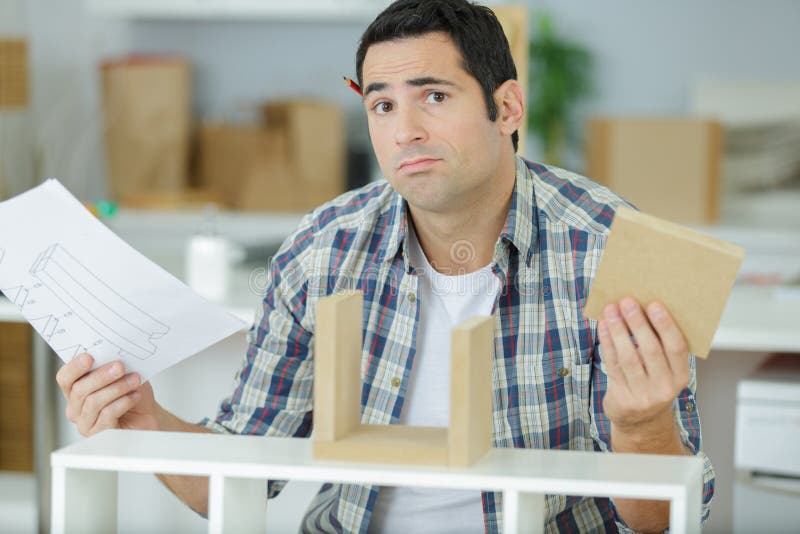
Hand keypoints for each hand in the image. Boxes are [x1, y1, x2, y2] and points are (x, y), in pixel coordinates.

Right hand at [56, 353, 158, 435]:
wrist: (148, 414)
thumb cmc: (133, 392)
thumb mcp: (125, 373)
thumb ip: (114, 364)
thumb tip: (112, 352)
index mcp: (76, 388)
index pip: (65, 378)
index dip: (74, 367)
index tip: (89, 357)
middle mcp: (76, 407)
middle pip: (79, 390)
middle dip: (101, 375)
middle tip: (119, 366)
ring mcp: (85, 422)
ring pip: (93, 402)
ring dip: (117, 388)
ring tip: (134, 380)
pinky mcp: (98, 434)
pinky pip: (107, 415)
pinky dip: (123, 402)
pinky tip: (135, 396)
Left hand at [597, 297, 689, 436]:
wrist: (640, 421)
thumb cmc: (652, 383)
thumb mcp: (664, 370)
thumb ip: (659, 345)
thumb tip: (642, 307)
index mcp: (681, 376)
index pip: (677, 348)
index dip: (666, 325)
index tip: (654, 304)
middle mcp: (664, 387)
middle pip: (650, 350)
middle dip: (638, 323)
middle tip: (627, 301)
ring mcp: (642, 395)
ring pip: (628, 357)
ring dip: (618, 330)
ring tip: (611, 309)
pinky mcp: (622, 397)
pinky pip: (612, 365)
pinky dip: (607, 343)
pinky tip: (603, 326)